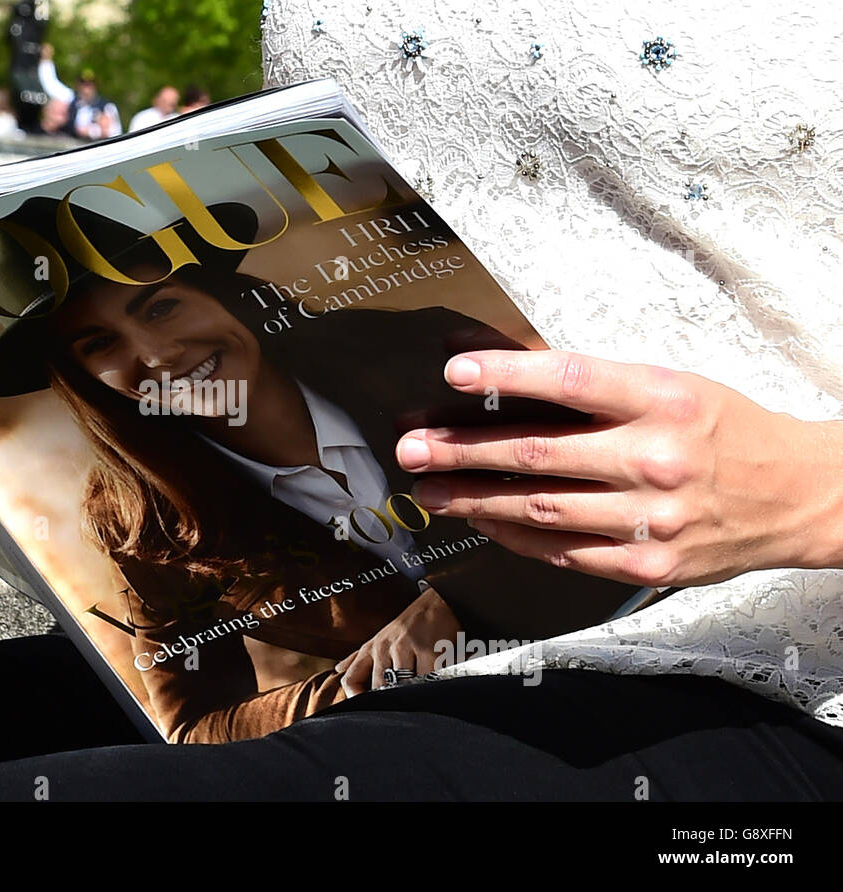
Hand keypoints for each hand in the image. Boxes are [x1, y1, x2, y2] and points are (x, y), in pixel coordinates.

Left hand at [335, 585, 460, 696]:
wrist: (438, 603)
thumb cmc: (408, 625)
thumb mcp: (380, 637)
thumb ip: (359, 657)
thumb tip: (338, 670)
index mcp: (371, 648)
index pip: (351, 679)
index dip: (355, 699)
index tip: (368, 710)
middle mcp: (385, 647)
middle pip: (380, 688)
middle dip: (392, 698)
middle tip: (403, 701)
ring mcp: (406, 648)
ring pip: (404, 686)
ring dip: (414, 691)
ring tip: (422, 687)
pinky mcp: (430, 652)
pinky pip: (428, 680)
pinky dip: (432, 684)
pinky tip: (437, 679)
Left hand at [400, 349, 842, 586]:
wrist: (798, 496)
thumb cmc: (722, 430)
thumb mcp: (672, 385)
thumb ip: (594, 384)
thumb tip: (503, 371)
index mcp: (665, 398)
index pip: (572, 380)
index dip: (507, 375)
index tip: (453, 371)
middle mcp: (658, 458)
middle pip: (540, 453)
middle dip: (463, 450)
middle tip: (411, 448)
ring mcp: (652, 519)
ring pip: (541, 509)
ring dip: (475, 500)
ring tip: (429, 490)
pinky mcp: (648, 566)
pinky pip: (564, 552)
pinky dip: (516, 536)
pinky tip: (482, 521)